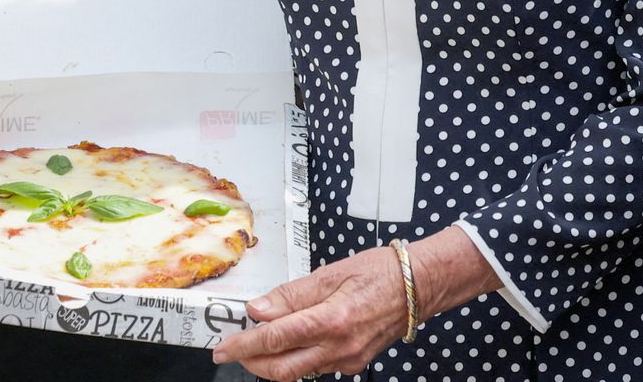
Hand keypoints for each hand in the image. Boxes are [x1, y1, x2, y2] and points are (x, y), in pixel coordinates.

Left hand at [212, 246, 408, 379]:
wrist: (419, 286)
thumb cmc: (382, 272)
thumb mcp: (332, 273)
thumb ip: (292, 295)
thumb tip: (259, 309)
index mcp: (332, 319)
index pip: (275, 339)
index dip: (244, 345)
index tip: (223, 348)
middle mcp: (340, 347)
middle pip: (282, 369)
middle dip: (252, 363)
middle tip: (234, 350)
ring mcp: (348, 360)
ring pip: (298, 372)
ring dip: (272, 362)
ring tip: (259, 343)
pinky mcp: (354, 364)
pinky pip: (316, 367)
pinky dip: (297, 358)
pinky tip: (292, 341)